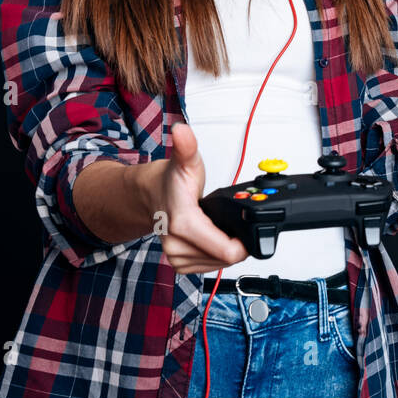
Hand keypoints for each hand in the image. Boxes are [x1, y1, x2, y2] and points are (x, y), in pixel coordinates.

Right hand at [155, 122, 248, 273]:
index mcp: (183, 223)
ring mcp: (176, 256)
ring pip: (216, 265)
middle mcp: (176, 244)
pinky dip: (215, 255)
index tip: (247, 228)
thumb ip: (187, 146)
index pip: (225, 251)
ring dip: (225, 250)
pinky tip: (215, 239)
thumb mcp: (186, 160)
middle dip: (235, 243)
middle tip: (233, 222)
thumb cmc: (171, 180)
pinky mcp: (177, 262)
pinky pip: (206, 267)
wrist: (151, 194)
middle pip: (224, 259)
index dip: (244, 243)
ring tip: (223, 228)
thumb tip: (182, 130)